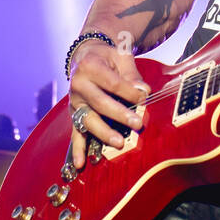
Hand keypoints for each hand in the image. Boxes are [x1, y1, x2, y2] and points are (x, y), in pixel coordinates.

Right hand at [66, 40, 148, 168]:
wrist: (85, 56)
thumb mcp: (121, 57)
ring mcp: (74, 101)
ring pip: (88, 120)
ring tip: (118, 142)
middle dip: (120, 115)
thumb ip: (132, 74)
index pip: (113, 83)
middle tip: (137, 124)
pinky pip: (75, 133)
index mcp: (90, 66)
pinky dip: (77, 149)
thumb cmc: (107, 57)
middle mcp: (78, 84)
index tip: (145, 98)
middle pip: (100, 103)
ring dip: (103, 132)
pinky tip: (80, 164)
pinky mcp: (74, 114)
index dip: (130, 92)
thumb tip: (144, 90)